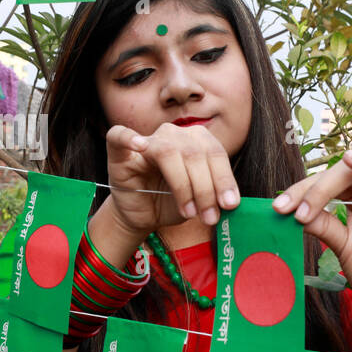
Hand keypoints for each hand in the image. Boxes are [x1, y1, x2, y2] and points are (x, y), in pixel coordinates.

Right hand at [102, 122, 240, 237]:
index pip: (215, 152)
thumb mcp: (200, 200)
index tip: (230, 205)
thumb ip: (215, 194)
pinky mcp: (120, 153)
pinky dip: (129, 138)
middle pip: (195, 153)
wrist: (143, 215)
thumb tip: (232, 203)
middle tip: (209, 217)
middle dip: (206, 188)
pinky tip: (139, 146)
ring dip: (183, 185)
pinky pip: (119, 136)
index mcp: (196, 141)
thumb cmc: (171, 203)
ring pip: (169, 152)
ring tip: (189, 212)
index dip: (225, 178)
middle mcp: (173, 135)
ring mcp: (147, 141)